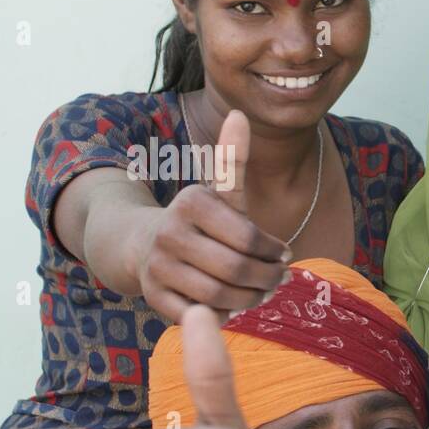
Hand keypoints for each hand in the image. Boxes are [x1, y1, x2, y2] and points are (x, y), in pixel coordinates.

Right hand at [133, 111, 290, 322]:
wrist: (144, 245)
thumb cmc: (200, 222)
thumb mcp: (219, 192)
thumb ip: (233, 160)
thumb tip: (240, 114)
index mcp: (192, 202)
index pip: (248, 238)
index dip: (272, 252)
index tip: (283, 255)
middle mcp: (169, 233)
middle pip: (236, 269)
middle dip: (266, 278)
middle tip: (279, 280)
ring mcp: (157, 266)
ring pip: (220, 296)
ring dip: (250, 299)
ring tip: (262, 292)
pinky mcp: (153, 296)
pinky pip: (200, 315)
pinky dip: (222, 315)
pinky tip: (232, 306)